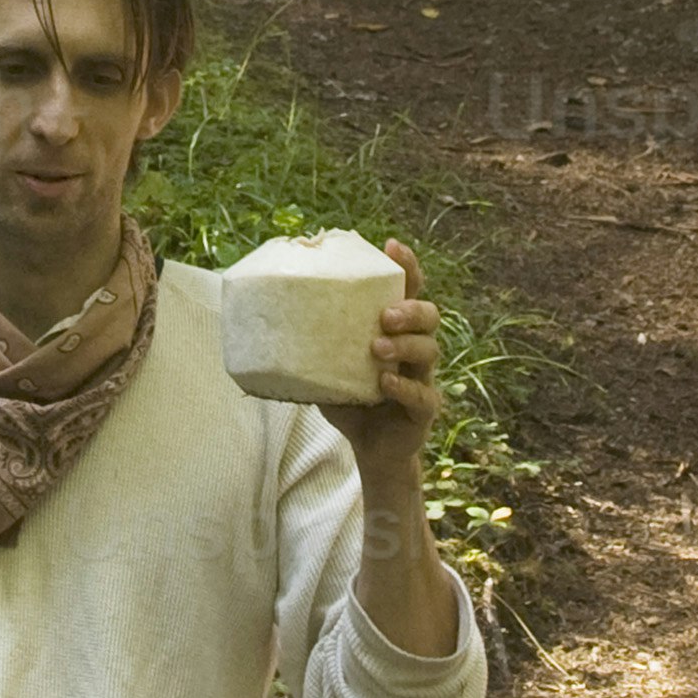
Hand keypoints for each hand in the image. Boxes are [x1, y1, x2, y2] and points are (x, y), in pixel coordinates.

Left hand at [322, 244, 439, 460]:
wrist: (371, 450)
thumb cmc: (353, 401)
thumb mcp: (329, 369)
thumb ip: (313, 346)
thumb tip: (267, 320)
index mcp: (396, 331)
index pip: (409, 291)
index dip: (407, 268)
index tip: (394, 247)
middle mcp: (415, 350)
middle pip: (430, 316)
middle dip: (411, 309)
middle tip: (386, 314)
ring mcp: (423, 379)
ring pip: (429, 351)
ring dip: (405, 345)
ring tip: (377, 347)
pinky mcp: (424, 411)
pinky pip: (422, 395)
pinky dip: (404, 388)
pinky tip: (385, 383)